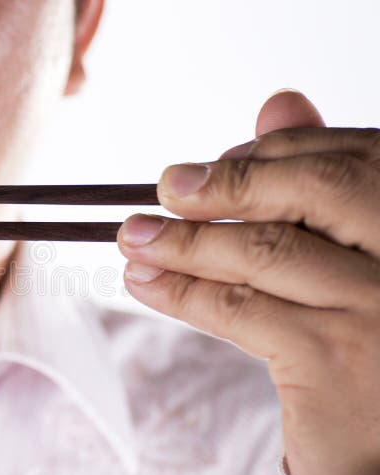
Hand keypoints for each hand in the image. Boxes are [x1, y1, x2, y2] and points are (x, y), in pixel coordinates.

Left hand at [116, 89, 379, 474]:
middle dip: (226, 183)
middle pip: (314, 190)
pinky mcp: (338, 360)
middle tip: (164, 189)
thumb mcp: (351, 250)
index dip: (269, 152)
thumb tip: (277, 99)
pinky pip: (239, 309)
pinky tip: (145, 283)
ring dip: (183, 241)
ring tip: (134, 239)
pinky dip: (180, 291)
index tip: (211, 164)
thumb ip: (322, 180)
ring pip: (264, 251)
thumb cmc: (366, 331)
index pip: (346, 158)